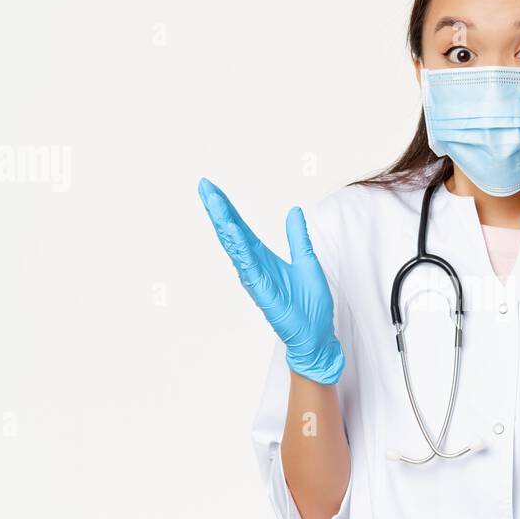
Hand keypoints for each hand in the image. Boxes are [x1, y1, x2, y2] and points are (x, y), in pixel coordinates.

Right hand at [198, 177, 344, 384]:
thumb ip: (297, 236)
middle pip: (231, 231)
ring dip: (224, 222)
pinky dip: (239, 247)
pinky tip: (232, 229)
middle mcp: (253, 265)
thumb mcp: (306, 260)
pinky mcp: (261, 289)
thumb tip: (293, 211)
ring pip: (235, 245)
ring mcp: (254, 277)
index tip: (211, 188)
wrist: (316, 333)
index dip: (227, 207)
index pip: (240, 227)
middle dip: (217, 209)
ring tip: (213, 200)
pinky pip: (248, 264)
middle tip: (203, 185)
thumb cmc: (309, 303)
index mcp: (262, 257)